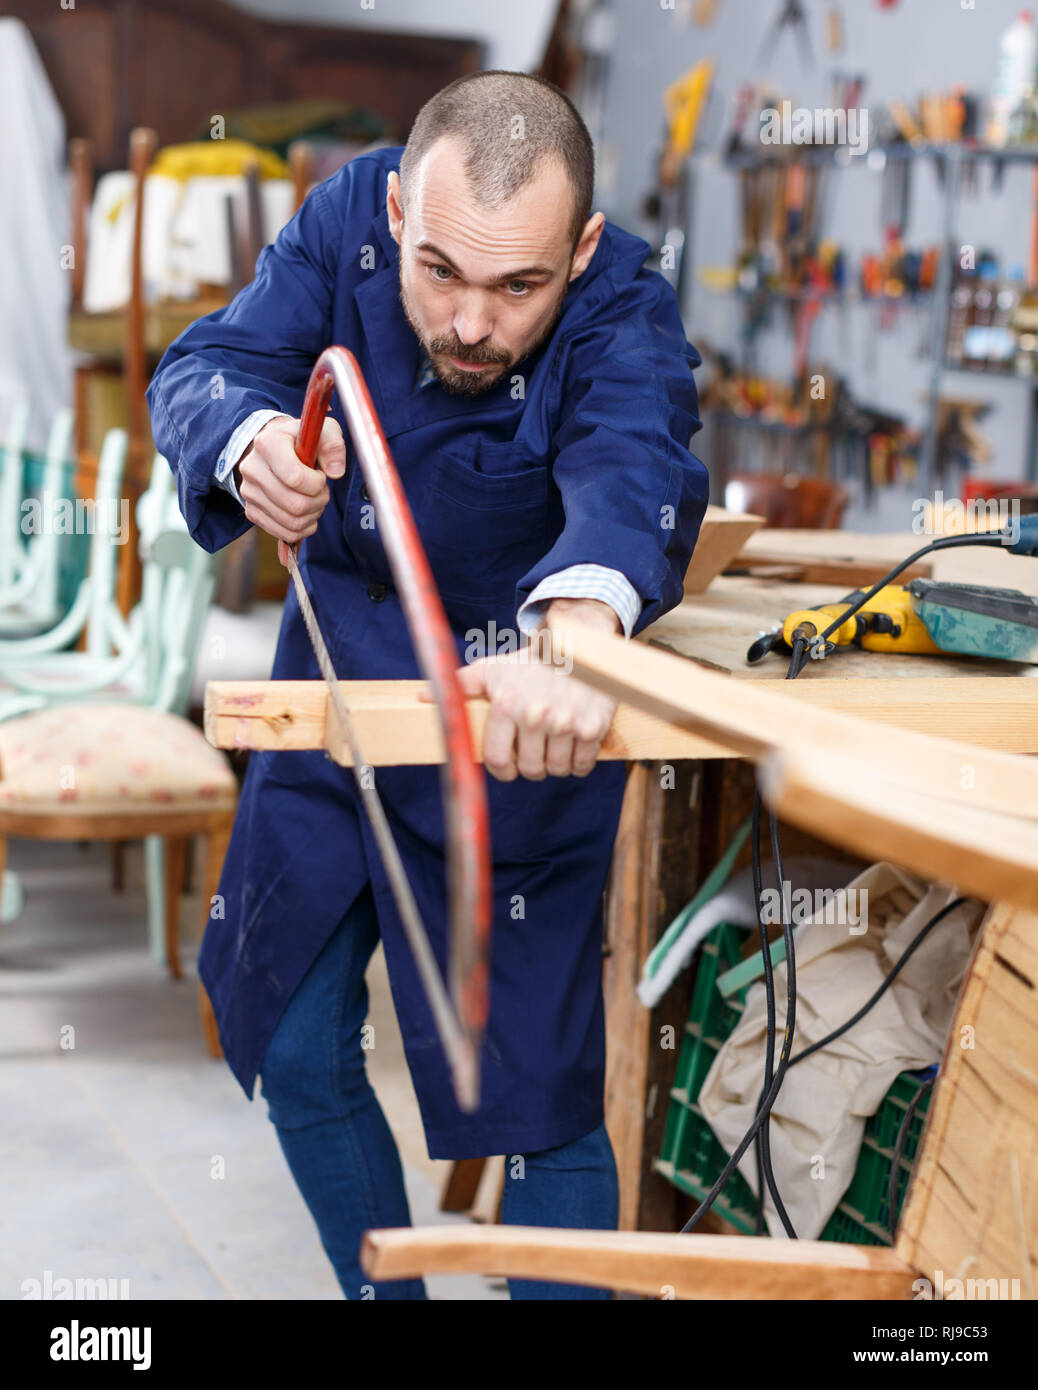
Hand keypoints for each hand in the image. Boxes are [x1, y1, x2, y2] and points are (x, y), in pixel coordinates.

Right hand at [234, 414, 345, 565]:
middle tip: (321, 491)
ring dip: (313, 516)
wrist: (276, 449)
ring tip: (314, 500)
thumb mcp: (323, 432)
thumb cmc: (302, 441)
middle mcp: (252, 468)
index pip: (295, 478)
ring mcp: (249, 492)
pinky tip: (306, 513)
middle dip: (319, 502)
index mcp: (267, 443)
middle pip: (295, 505)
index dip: (317, 483)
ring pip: (292, 523)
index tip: (320, 475)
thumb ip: (333, 446)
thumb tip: (335, 472)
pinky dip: (302, 529)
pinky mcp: (251, 511)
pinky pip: (284, 533)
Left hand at [420, 599, 619, 781]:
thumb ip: (460, 686)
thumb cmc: (531, 662)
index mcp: (507, 704)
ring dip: (556, 765)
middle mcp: (535, 715)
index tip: (510, 766)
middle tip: (535, 752)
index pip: (498, 760)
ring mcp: (566, 722)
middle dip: (531, 767)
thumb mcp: (494, 669)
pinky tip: (575, 745)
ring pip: (557, 770)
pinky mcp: (593, 726)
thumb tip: (422, 697)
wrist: (578, 643)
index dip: (503, 770)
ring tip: (555, 746)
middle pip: (530, 769)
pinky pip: (583, 765)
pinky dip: (579, 762)